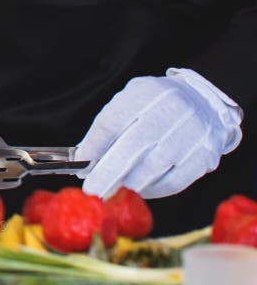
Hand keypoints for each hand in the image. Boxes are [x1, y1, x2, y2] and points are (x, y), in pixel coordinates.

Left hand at [75, 68, 242, 198]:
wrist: (204, 103)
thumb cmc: (155, 108)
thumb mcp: (129, 104)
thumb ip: (106, 129)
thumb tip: (84, 160)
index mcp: (145, 93)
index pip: (112, 123)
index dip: (93, 147)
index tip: (81, 166)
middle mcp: (171, 110)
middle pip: (132, 148)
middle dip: (107, 174)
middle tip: (92, 190)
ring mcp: (191, 133)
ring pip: (152, 169)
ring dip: (127, 185)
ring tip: (113, 190)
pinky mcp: (204, 155)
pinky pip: (172, 182)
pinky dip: (151, 191)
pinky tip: (139, 189)